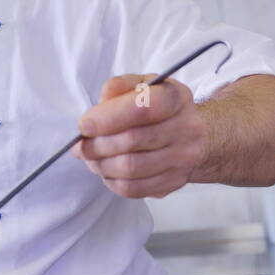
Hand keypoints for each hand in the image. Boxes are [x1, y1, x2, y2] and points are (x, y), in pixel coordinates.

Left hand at [72, 73, 205, 199]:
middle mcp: (185, 129)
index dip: (107, 119)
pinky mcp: (173, 182)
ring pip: (130, 168)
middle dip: (96, 144)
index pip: (141, 109)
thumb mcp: (141, 85)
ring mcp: (182, 158)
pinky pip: (134, 188)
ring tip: (91, 157)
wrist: (194, 135)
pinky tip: (107, 170)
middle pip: (131, 141)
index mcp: (175, 98)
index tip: (84, 125)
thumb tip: (103, 101)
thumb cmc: (158, 107)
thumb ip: (119, 86)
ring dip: (101, 164)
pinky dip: (112, 181)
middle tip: (80, 145)